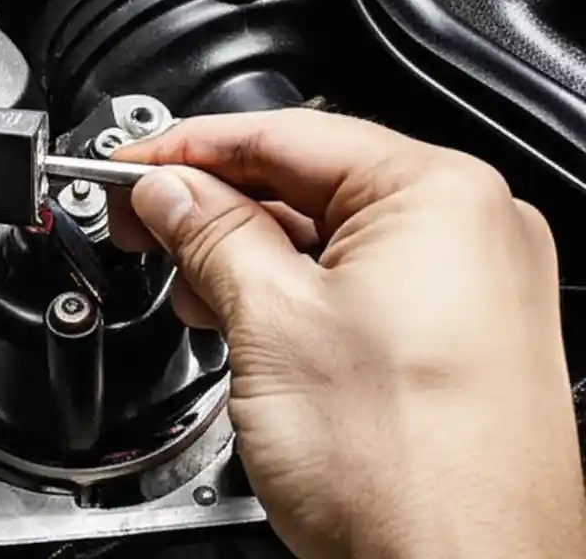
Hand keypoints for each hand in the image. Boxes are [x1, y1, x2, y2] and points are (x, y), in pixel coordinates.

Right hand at [111, 109, 584, 557]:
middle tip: (144, 226)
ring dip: (248, 256)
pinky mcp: (460, 341)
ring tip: (190, 289)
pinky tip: (244, 321)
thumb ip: (211, 234)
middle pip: (310, 183)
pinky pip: (360, 287)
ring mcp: (473, 289)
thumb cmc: (408, 473)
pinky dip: (292, 295)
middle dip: (215, 207)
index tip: (132, 167)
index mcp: (440, 197)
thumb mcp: (270, 323)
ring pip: (331, 239)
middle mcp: (473, 231)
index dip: (190, 148)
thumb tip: (169, 190)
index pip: (287, 133)